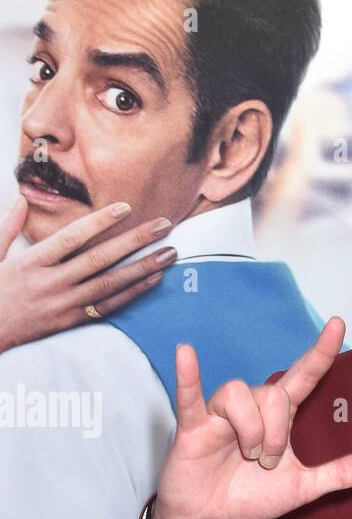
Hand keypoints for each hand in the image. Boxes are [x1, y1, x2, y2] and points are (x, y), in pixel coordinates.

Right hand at [0, 196, 176, 352]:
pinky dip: (133, 292)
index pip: (72, 238)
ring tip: (169, 253)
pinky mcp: (74, 321)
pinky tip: (153, 279)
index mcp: (33, 262)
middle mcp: (52, 283)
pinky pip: (109, 306)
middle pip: (100, 259)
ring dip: (143, 267)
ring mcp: (65, 304)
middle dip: (135, 241)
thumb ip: (8, 225)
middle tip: (163, 225)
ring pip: (110, 284)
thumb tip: (20, 197)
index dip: (100, 222)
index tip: (125, 208)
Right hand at [150, 317, 351, 518]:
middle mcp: (251, 408)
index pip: (303, 376)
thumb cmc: (251, 497)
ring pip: (239, 394)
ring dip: (250, 430)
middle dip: (275, 434)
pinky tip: (186, 353)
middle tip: (267, 463)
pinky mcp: (192, 427)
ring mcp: (219, 415)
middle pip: (272, 393)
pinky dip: (188, 376)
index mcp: (278, 418)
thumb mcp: (302, 487)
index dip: (320, 352)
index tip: (337, 324)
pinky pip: (190, 395)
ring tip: (247, 456)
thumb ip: (339, 474)